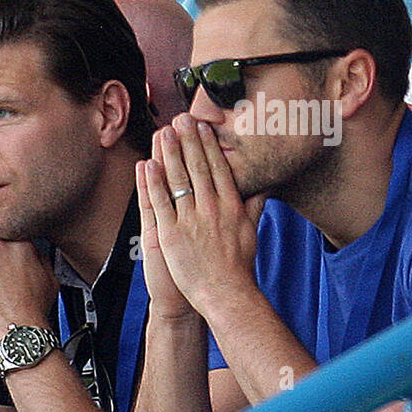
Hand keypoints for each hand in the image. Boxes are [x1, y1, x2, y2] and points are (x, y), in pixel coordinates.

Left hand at [140, 115, 262, 314]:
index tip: (203, 126)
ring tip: (164, 132)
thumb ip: (255, 206)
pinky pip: (160, 203)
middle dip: (189, 140)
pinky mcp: (171, 234)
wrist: (226, 294)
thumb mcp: (252, 231)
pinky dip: (153, 183)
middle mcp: (211, 208)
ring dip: (170, 154)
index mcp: (230, 205)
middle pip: (198, 167)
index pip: (218, 168)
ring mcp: (190, 220)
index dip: (209, 145)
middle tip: (181, 117)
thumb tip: (264, 186)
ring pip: (178, 180)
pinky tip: (148, 164)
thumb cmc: (239, 265)